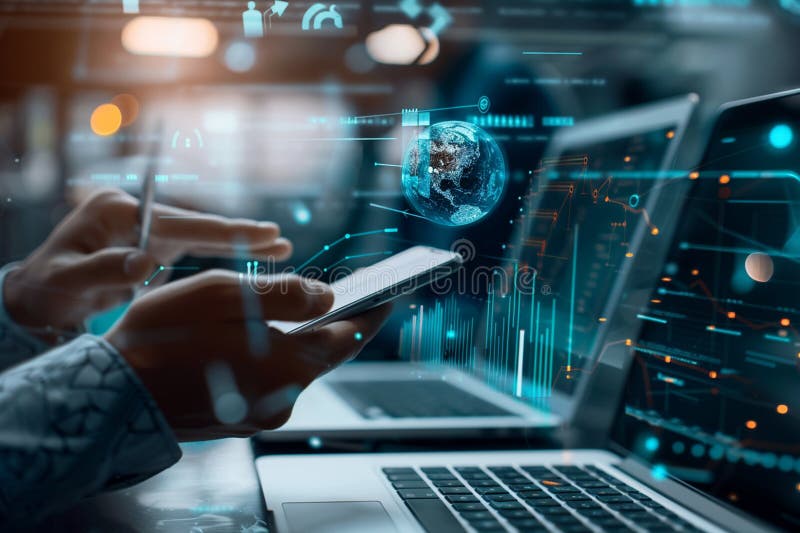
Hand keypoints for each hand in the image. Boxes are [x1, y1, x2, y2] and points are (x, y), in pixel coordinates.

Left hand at [3, 188, 290, 332]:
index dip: (220, 230)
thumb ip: (102, 270)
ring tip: (279, 245)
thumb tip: (145, 261)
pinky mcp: (149, 242)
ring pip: (199, 233)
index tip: (259, 232)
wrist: (33, 296)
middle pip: (195, 224)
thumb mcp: (66, 283)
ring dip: (238, 240)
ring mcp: (142, 226)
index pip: (177, 223)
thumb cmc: (45, 291)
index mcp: (115, 212)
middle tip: (280, 238)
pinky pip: (192, 245)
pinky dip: (221, 249)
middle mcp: (133, 213)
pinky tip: (249, 253)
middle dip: (240, 232)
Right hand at [104, 270, 391, 439]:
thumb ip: (283, 295)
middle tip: (347, 295)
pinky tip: (261, 339)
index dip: (371, 313)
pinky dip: (276, 358)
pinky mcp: (244, 422)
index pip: (349, 336)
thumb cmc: (161, 338)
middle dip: (334, 324)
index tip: (389, 295)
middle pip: (324, 354)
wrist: (112, 397)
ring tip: (301, 311)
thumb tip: (328, 296)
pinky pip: (273, 382)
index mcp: (286, 365)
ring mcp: (264, 414)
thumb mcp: (222, 295)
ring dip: (301, 340)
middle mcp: (284, 397)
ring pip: (297, 368)